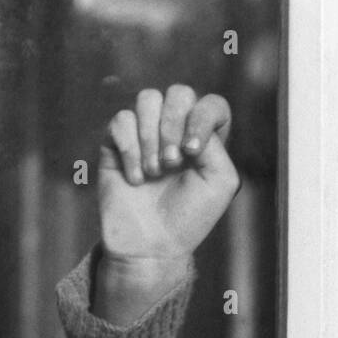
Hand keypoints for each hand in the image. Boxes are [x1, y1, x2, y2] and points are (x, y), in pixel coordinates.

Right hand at [98, 84, 238, 263]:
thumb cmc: (190, 217)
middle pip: (179, 92)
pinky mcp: (116, 142)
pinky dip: (130, 150)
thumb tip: (187, 119)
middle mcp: (176, 131)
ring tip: (155, 172)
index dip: (202, 117)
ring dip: (152, 136)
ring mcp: (145, 133)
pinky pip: (121, 120)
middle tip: (173, 163)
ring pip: (148, 98)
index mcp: (205, 139)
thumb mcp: (221, 182)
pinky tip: (136, 178)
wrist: (152, 245)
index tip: (193, 152)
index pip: (212, 104)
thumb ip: (215, 143)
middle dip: (174, 125)